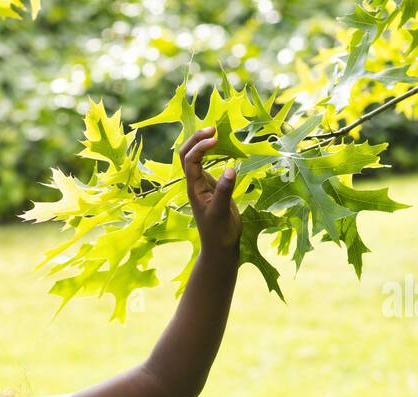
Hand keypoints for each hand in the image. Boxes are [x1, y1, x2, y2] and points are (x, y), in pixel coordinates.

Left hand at [180, 127, 240, 254]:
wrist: (220, 246)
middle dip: (196, 139)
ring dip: (202, 143)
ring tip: (216, 132)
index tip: (215, 140)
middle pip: (187, 154)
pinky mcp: (212, 186)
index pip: (190, 160)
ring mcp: (203, 184)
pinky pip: (207, 164)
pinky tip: (222, 146)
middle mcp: (195, 183)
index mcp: (193, 188)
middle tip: (213, 128)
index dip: (200, 147)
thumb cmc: (218, 232)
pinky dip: (212, 153)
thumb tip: (230, 168)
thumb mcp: (221, 212)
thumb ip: (224, 191)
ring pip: (196, 158)